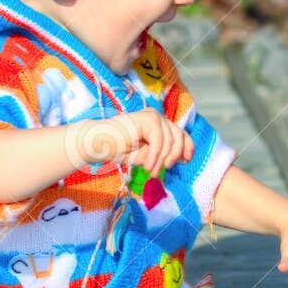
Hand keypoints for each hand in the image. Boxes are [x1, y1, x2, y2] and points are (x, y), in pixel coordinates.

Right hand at [74, 109, 192, 173]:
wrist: (100, 143)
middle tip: (162, 170)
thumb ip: (165, 154)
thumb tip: (185, 156)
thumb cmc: (122, 150)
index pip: (182, 134)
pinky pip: (159, 140)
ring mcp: (153, 116)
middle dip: (173, 156)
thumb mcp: (150, 156)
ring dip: (161, 160)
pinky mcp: (147, 118)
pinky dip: (154, 156)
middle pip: (179, 136)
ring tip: (151, 171)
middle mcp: (158, 118)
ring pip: (170, 140)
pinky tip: (147, 165)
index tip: (186, 161)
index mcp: (160, 125)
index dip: (188, 147)